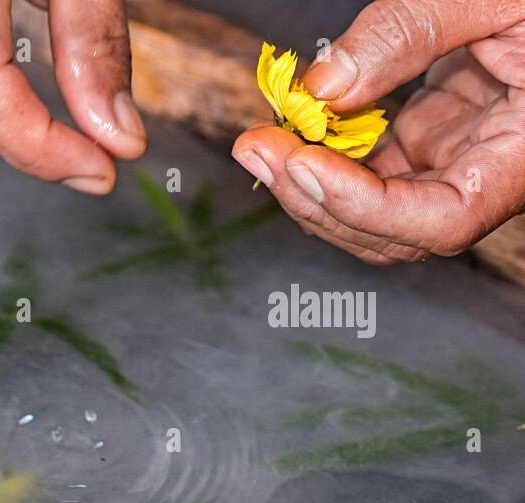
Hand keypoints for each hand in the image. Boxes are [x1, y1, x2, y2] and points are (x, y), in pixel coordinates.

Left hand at [232, 0, 524, 263]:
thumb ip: (416, 29)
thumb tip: (328, 83)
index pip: (439, 221)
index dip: (362, 205)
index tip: (300, 164)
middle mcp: (489, 172)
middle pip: (393, 230)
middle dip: (314, 199)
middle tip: (255, 148)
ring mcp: (461, 157)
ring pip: (374, 206)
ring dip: (310, 182)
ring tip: (262, 138)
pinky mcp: (440, 134)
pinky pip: (374, 163)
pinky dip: (328, 150)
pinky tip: (294, 122)